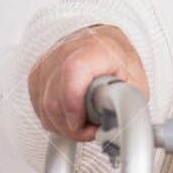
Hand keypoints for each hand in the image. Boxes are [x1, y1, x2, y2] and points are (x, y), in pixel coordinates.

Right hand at [27, 24, 147, 143]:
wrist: (104, 42)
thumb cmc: (119, 61)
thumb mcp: (135, 81)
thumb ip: (126, 102)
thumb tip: (116, 125)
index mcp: (95, 49)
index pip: (73, 73)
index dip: (74, 105)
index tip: (84, 124)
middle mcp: (66, 52)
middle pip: (54, 100)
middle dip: (72, 126)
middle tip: (91, 129)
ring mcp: (48, 62)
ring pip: (44, 108)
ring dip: (63, 125)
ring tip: (83, 123)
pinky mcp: (36, 74)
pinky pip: (38, 106)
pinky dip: (54, 119)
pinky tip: (70, 116)